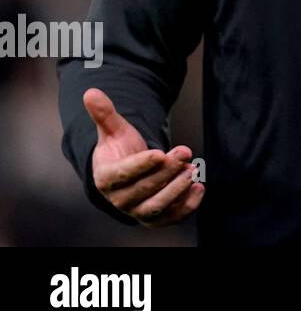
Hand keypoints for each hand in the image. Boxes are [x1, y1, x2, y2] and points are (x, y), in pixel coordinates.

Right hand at [83, 88, 203, 226]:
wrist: (129, 176)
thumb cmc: (120, 150)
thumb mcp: (113, 131)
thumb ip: (105, 114)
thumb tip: (91, 92)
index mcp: (106, 178)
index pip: (122, 175)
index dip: (142, 165)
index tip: (160, 152)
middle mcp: (120, 200)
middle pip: (143, 189)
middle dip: (166, 171)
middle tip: (185, 152)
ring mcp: (138, 211)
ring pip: (156, 207)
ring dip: (176, 190)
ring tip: (192, 170)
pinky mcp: (157, 219)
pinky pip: (172, 217)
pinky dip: (187, 206)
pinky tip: (200, 187)